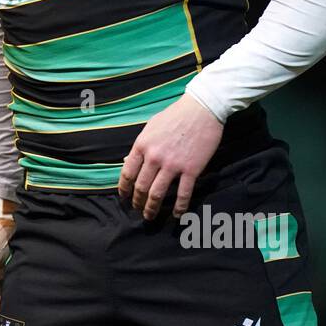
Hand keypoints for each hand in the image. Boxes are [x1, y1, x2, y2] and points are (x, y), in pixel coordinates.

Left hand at [118, 93, 224, 219]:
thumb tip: (127, 160)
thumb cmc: (175, 115)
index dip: (124, 188)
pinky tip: (177, 215)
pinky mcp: (191, 170)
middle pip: (141, 187)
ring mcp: (173, 165)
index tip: (124, 197)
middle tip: (137, 209)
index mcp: (142, 145)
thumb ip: (140, 146)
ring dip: (152, 208)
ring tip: (150, 216)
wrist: (202, 109)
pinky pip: (183, 194)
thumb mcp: (151, 127)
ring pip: (157, 194)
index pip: (127, 173)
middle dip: (137, 201)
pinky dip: (179, 207)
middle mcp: (154, 157)